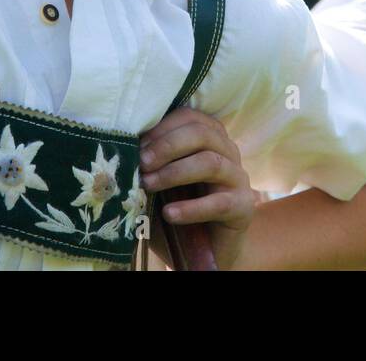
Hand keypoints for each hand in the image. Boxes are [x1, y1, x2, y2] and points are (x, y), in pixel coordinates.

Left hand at [139, 107, 254, 269]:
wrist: (207, 247)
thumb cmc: (178, 207)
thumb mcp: (160, 183)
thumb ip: (150, 166)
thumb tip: (123, 152)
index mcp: (210, 138)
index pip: (189, 118)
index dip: (162, 128)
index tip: (136, 145)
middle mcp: (228, 152)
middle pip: (202, 134)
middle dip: (167, 146)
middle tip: (141, 163)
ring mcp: (238, 178)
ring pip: (211, 163)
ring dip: (175, 173)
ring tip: (149, 185)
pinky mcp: (243, 207)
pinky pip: (219, 202)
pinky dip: (191, 208)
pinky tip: (169, 214)